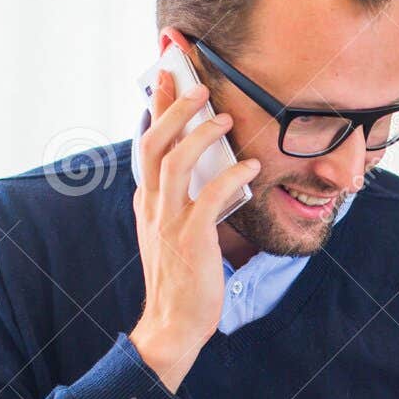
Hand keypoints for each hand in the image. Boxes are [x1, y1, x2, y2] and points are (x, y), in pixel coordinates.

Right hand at [128, 70, 260, 390]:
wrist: (172, 324)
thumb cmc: (181, 279)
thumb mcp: (172, 233)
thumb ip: (181, 202)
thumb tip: (206, 172)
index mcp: (148, 201)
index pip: (147, 143)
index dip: (156, 106)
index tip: (166, 74)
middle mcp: (153, 206)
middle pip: (154, 143)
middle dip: (174, 108)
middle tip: (198, 84)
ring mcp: (169, 222)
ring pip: (176, 162)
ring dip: (201, 135)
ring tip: (226, 118)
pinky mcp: (191, 239)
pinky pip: (209, 197)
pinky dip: (231, 176)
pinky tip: (251, 166)